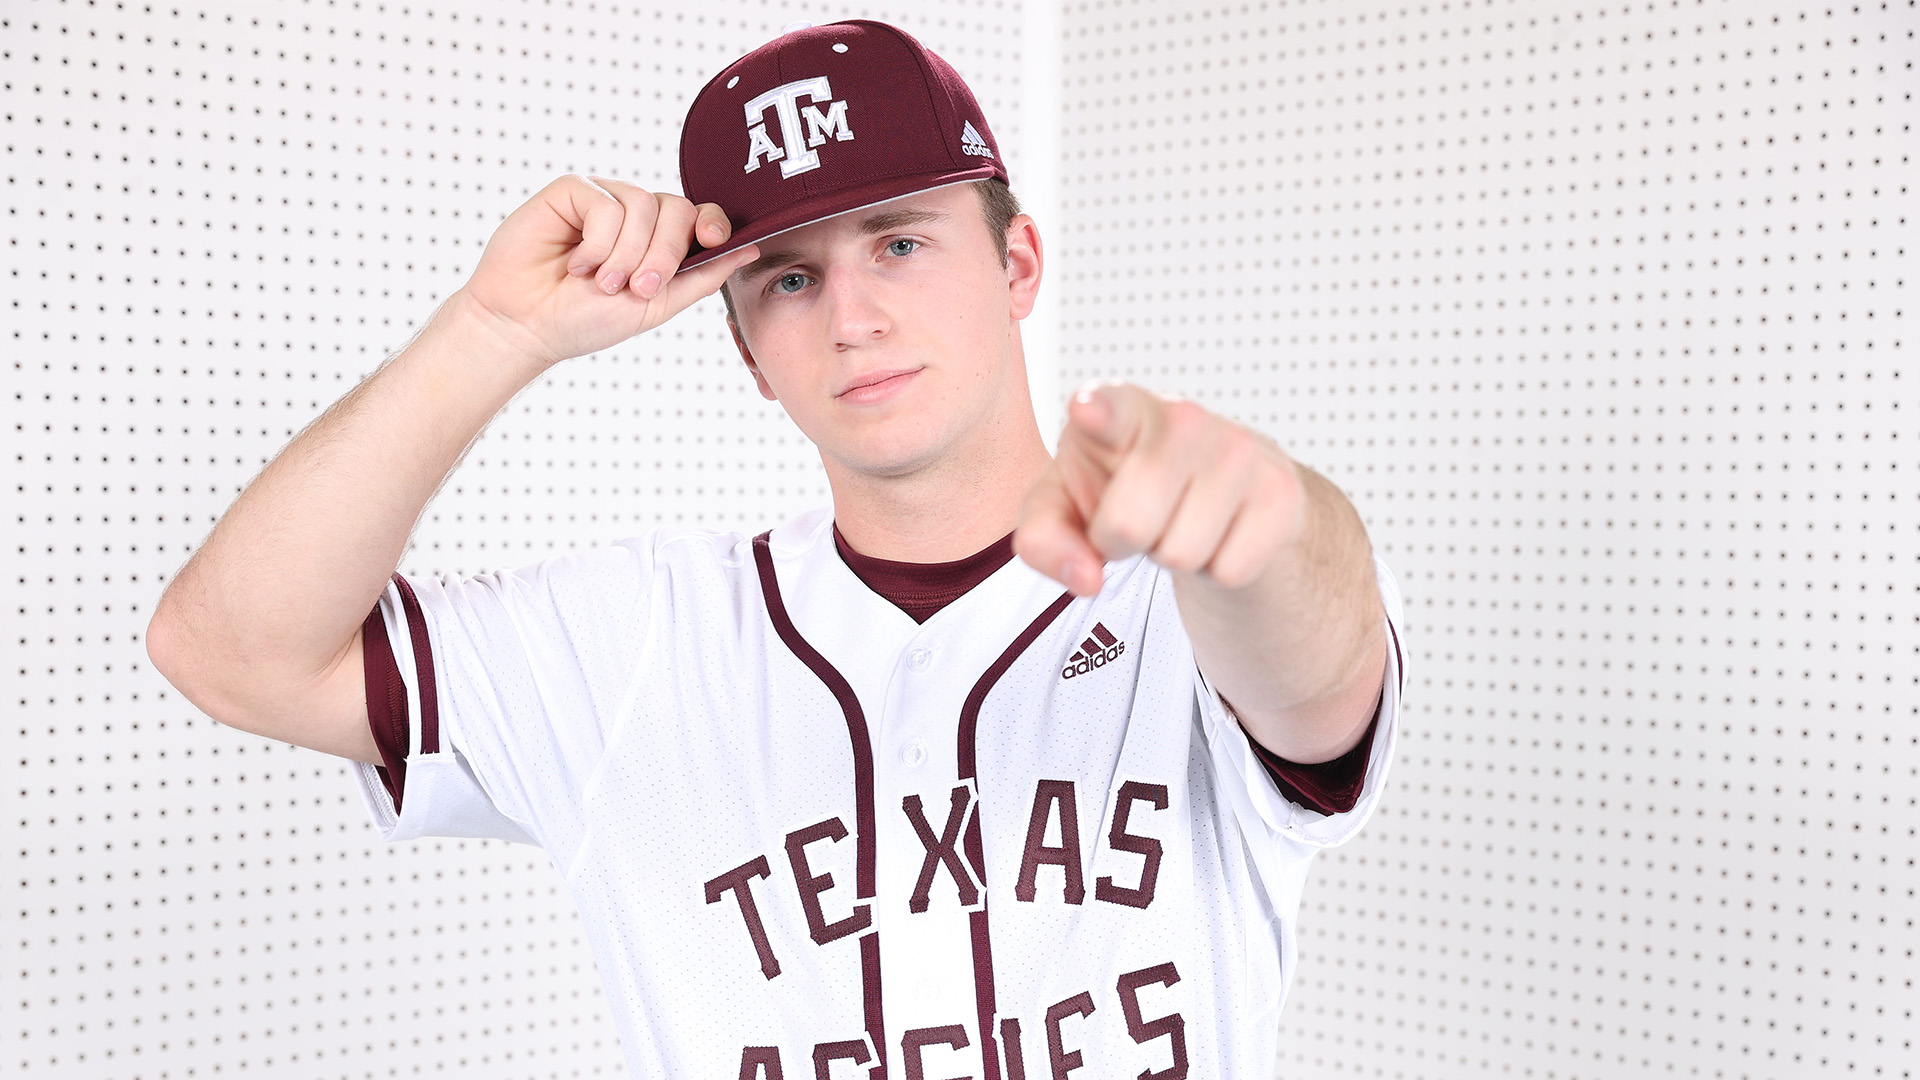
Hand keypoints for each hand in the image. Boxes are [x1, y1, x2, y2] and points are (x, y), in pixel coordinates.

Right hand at [453, 174, 759, 368]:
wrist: (527, 326)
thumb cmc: (585, 321)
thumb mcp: (656, 305)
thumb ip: (702, 276)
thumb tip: (752, 249)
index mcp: (659, 241)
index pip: (699, 215)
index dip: (713, 222)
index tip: (712, 239)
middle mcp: (634, 216)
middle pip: (677, 209)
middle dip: (665, 253)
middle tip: (638, 288)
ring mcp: (603, 200)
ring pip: (643, 205)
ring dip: (627, 254)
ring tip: (601, 283)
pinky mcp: (571, 191)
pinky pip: (605, 203)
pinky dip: (597, 242)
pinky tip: (576, 264)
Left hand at [1015, 383, 1308, 596]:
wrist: (1222, 497)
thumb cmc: (1127, 488)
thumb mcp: (1064, 508)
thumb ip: (1043, 540)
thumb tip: (1085, 578)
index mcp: (1119, 411)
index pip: (1109, 408)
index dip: (1098, 411)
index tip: (1088, 410)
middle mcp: (1182, 418)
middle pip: (1130, 525)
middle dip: (1124, 543)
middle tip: (1138, 520)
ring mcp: (1239, 450)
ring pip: (1182, 555)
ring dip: (1173, 556)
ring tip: (1180, 520)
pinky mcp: (1282, 492)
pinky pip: (1230, 571)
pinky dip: (1217, 571)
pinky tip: (1219, 532)